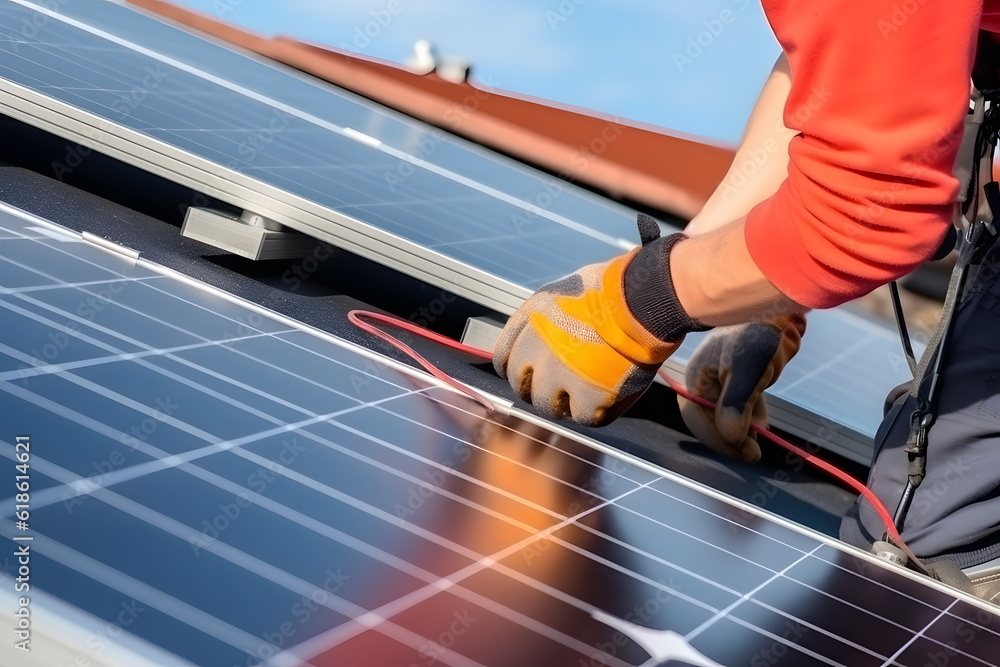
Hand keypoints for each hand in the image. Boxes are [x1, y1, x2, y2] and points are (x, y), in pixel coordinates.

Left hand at [493, 216, 699, 425]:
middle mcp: (535, 350)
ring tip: (589, 391)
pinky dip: (595, 411)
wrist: (642, 297)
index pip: (504, 362)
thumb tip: (536, 336)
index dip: (520, 371)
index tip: (535, 374)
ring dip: (566, 403)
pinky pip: (582, 417)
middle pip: (523, 388)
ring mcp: (559, 376)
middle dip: (540, 390)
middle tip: (564, 387)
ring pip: (548, 407)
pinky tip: (608, 395)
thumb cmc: (611, 289)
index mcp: (528, 322)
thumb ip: (542, 319)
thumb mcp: (561, 292)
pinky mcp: (587, 396)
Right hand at [678, 314, 805, 461]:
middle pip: (712, 420)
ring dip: (745, 425)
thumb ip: (736, 406)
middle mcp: (704, 382)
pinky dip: (752, 413)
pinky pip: (742, 403)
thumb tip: (732, 438)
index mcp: (696, 379)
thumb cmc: (755, 333)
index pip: (698, 420)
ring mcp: (721, 379)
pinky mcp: (739, 376)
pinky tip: (763, 420)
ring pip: (729, 414)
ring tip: (762, 431)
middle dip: (733, 436)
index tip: (746, 453)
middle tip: (755, 451)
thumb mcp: (747, 370)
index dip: (719, 441)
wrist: (774, 303)